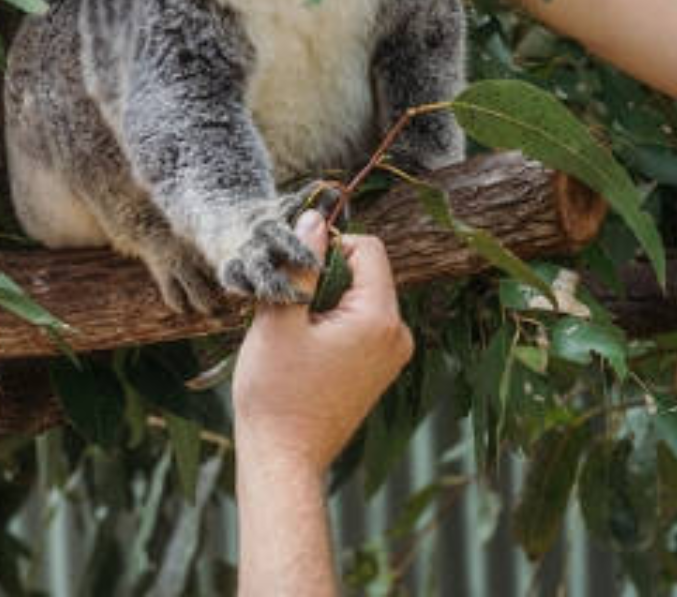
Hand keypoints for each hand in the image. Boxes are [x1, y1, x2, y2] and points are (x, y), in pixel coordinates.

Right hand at [231, 210, 413, 474]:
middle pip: (367, 272)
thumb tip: (314, 218)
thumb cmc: (276, 394)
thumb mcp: (280, 320)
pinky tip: (306, 349)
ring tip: (294, 331)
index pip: (368, 249)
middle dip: (326, 277)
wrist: (285, 459)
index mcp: (380, 318)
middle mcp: (399, 335)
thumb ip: (300, 266)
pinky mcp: (382, 370)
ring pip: (362, 298)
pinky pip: (363, 325)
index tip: (296, 270)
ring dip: (328, 301)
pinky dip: (335, 324)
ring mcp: (394, 355)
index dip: (329, 247)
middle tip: (290, 306)